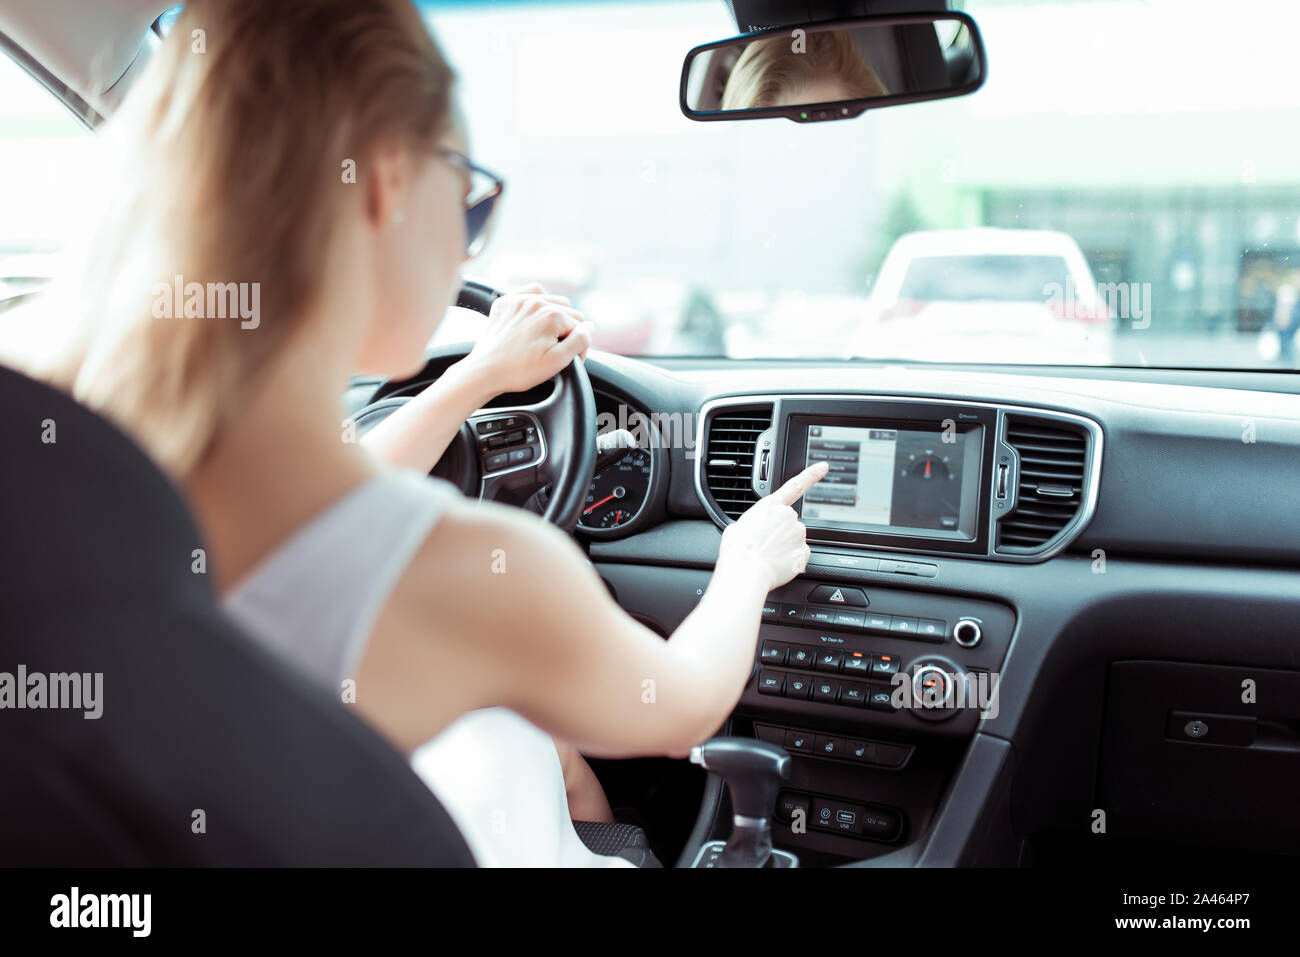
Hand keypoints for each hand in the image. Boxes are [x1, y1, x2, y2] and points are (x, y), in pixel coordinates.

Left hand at [461, 282, 592, 395]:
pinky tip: (535, 316)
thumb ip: (581, 341)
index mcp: (552, 314)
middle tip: (554, 350)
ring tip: (545, 336)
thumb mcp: (558, 361)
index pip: (580, 327)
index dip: (577, 346)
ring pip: (551, 300)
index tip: (567, 360)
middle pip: (568, 312)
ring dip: (553, 316)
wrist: (485, 372)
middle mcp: (536, 301)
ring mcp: (519, 300)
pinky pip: (530, 292)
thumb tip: (590, 327)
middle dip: (565, 331)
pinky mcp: (506, 303)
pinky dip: (537, 302)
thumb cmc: (519, 370)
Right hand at [716, 461, 829, 591]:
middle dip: (781, 533)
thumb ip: (753, 522)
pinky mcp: (803, 553)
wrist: (744, 573)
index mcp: (771, 506)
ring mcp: (798, 534)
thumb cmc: (737, 551)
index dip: (812, 474)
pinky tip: (776, 564)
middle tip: (765, 545)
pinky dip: (790, 560)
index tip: (824, 467)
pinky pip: (799, 555)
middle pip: (790, 523)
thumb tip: (754, 529)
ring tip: (767, 556)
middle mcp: (788, 517)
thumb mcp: (738, 526)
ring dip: (785, 547)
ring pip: (795, 540)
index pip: (796, 485)